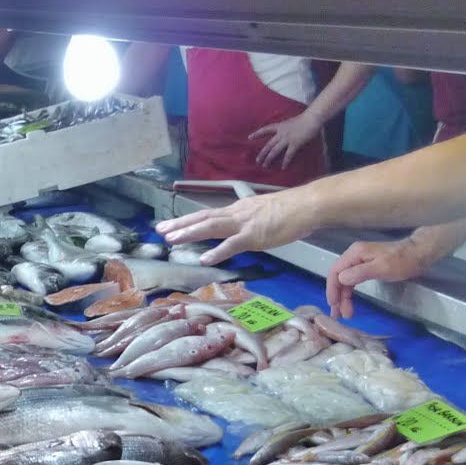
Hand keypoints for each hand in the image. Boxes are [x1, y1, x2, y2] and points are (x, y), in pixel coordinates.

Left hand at [158, 191, 302, 265]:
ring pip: (211, 227)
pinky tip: (204, 259)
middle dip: (180, 224)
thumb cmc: (290, 210)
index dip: (188, 220)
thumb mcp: (263, 212)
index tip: (170, 224)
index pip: (208, 214)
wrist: (306, 205)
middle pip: (203, 218)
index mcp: (238, 210)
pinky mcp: (254, 236)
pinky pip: (232, 245)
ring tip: (171, 239)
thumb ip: (250, 220)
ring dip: (190, 233)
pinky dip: (217, 252)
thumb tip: (245, 227)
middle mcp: (236, 214)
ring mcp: (243, 224)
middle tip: (159, 230)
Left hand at [249, 110, 319, 169]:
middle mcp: (281, 133)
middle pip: (268, 145)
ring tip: (265, 165)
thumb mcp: (291, 122)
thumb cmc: (304, 119)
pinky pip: (288, 154)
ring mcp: (287, 139)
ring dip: (269, 159)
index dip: (257, 133)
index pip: (265, 129)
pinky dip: (285, 161)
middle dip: (262, 153)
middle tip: (257, 161)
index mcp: (279, 126)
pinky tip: (283, 167)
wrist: (311, 119)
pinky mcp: (295, 143)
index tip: (249, 137)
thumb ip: (286, 129)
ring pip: (275, 151)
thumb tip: (284, 135)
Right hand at [326, 236, 426, 319]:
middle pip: (338, 277)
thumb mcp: (382, 268)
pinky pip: (353, 280)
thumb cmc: (402, 260)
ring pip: (345, 280)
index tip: (333, 305)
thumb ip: (360, 273)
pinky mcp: (367, 266)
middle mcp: (354, 256)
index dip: (332, 289)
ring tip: (345, 313)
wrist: (419, 253)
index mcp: (355, 254)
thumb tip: (341, 279)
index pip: (335, 272)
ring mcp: (360, 261)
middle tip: (338, 314)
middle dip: (337, 296)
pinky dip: (350, 292)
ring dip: (343, 297)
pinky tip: (350, 301)